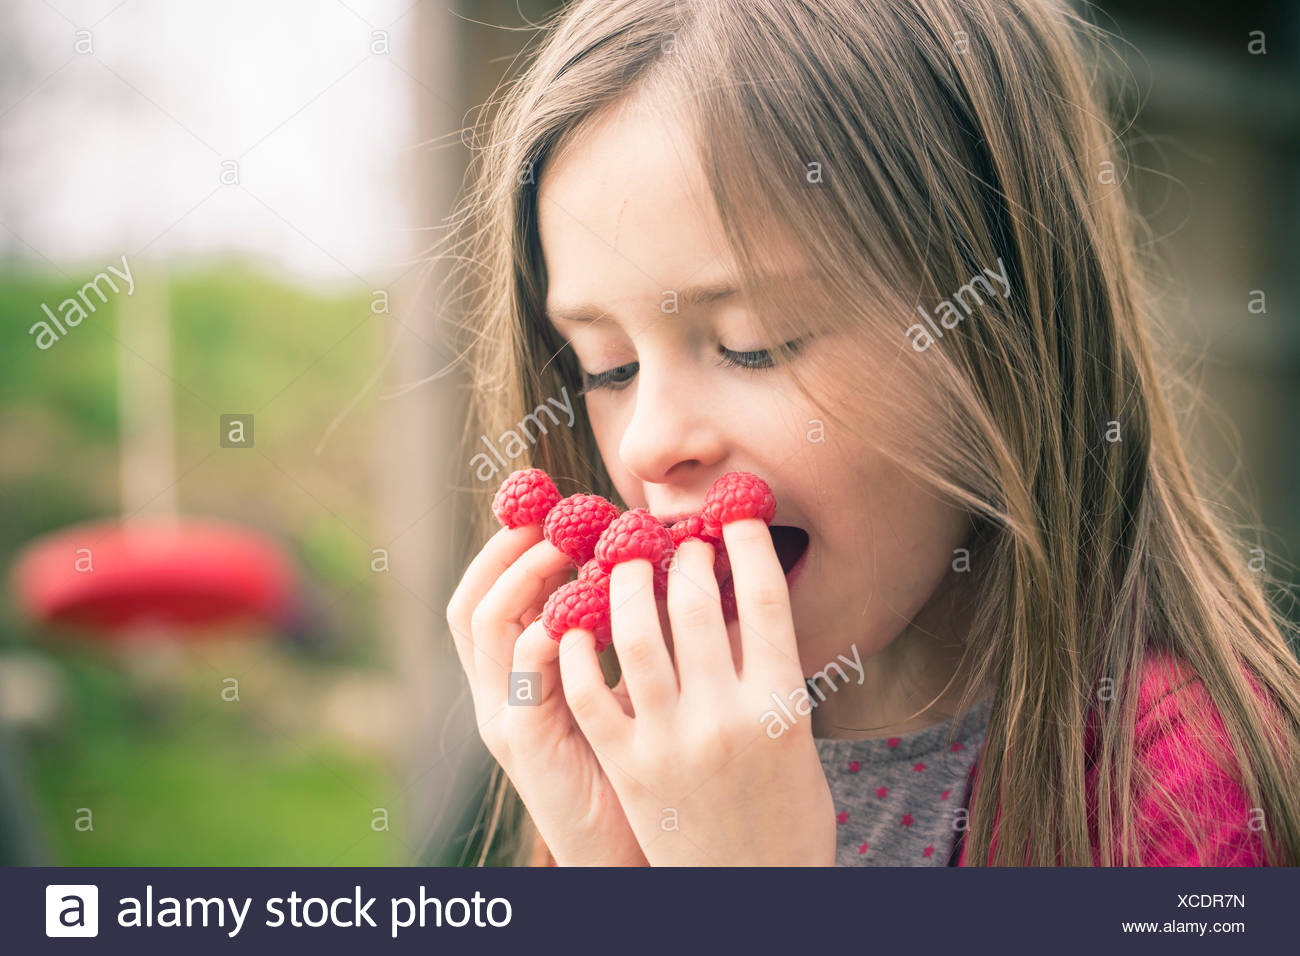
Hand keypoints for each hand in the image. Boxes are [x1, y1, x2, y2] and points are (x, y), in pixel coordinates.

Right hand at [445, 523, 647, 865]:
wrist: (624, 849)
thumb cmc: (633, 764)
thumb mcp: (622, 687)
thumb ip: (620, 634)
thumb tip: (656, 563)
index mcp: (516, 678)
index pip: (489, 595)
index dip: (510, 546)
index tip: (549, 502)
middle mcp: (495, 693)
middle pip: (471, 601)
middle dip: (508, 550)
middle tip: (554, 515)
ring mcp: (502, 717)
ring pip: (484, 626)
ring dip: (524, 576)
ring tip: (567, 547)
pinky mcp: (523, 743)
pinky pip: (522, 673)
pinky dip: (546, 631)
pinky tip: (582, 607)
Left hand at [557, 518, 835, 865]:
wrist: (753, 896)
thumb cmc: (784, 816)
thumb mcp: (793, 741)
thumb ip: (765, 675)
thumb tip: (734, 602)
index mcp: (780, 706)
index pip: (765, 599)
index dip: (747, 545)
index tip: (735, 518)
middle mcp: (727, 719)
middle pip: (697, 605)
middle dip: (681, 556)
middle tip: (671, 539)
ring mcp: (672, 743)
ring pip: (635, 637)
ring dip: (623, 586)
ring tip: (620, 564)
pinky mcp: (628, 768)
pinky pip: (590, 693)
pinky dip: (578, 650)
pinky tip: (575, 625)